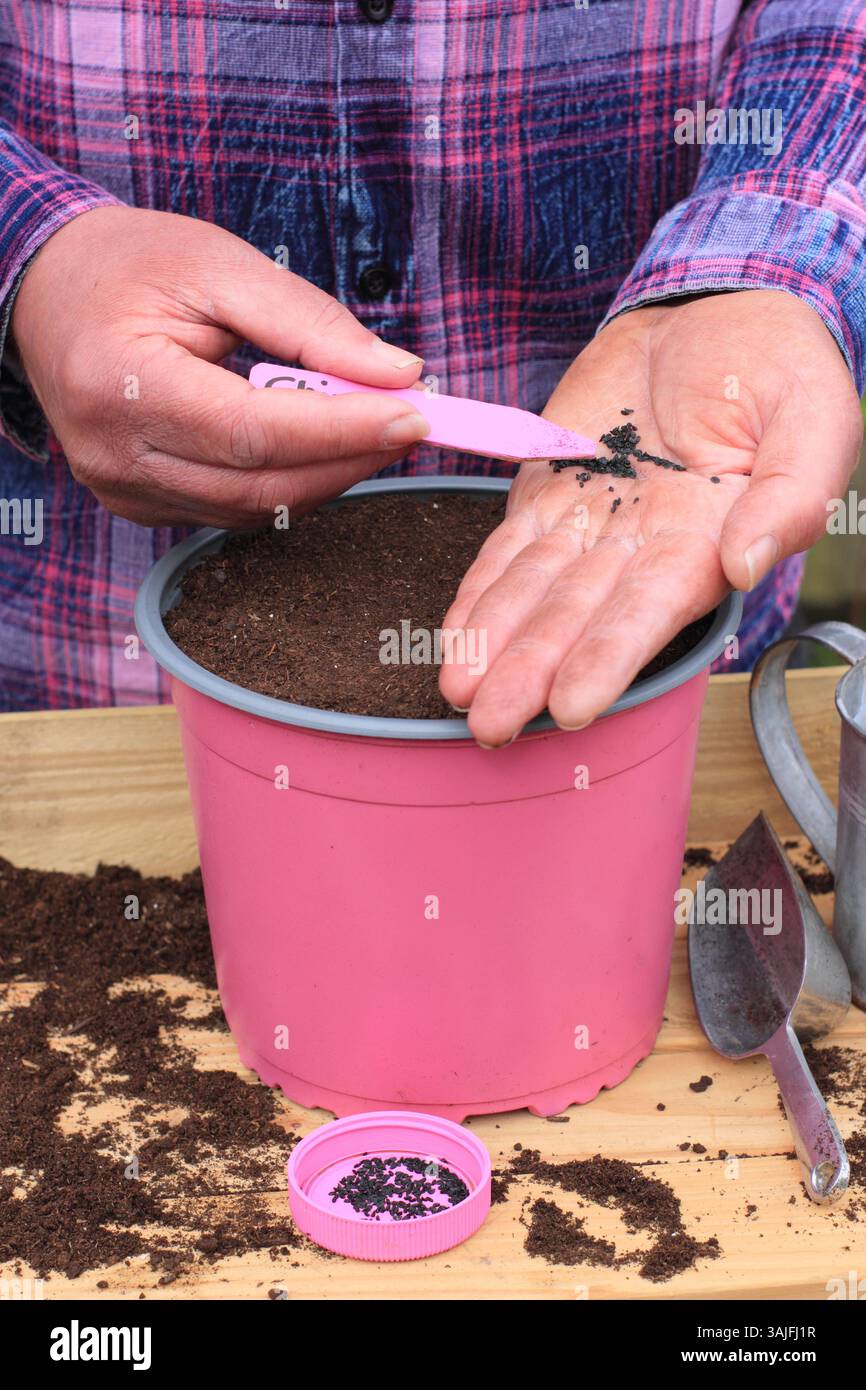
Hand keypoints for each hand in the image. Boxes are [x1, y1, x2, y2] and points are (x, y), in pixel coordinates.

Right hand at [11, 206, 429, 525]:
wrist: (47, 290)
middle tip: (410, 422)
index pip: (252, 430)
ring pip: (254, 509)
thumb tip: (397, 372)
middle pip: (260, 485)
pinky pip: (233, 511)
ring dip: (326, 474)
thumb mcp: (220, 264)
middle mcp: (115, 453)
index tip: (412, 413)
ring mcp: (123, 488)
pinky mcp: (138, 503)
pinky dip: (287, 483)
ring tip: (370, 426)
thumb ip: (310, 321)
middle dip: (349, 458)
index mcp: (120, 381)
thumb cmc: (130, 265)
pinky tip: (314, 445)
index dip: (341, 429)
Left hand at [439, 290, 862, 745]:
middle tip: (491, 725)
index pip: (651, 610)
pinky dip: (479, 589)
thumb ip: (790, 493)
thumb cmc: (779, 370)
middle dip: (532, 671)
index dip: (610, 657)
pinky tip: (456, 633)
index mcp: (708, 541)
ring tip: (458, 688)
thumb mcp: (814, 418)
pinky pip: (507, 548)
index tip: (571, 706)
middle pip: (578, 616)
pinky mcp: (548, 491)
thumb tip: (746, 561)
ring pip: (533, 591)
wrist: (716, 312)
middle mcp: (642, 548)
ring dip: (494, 641)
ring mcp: (590, 522)